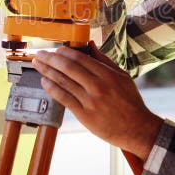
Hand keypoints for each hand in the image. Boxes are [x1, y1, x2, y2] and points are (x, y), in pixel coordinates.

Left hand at [32, 41, 162, 159]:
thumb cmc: (130, 102)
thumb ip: (104, 60)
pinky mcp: (85, 116)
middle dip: (50, 59)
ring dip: (47, 71)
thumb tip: (90, 45)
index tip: (54, 49)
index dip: (64, 52)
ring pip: (63, 82)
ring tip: (37, 65)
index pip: (80, 58)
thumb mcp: (122, 76)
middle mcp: (98, 86)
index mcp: (107, 75)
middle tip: (39, 54)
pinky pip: (64, 99)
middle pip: (68, 67)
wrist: (137, 129)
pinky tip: (44, 82)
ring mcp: (90, 101)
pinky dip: (52, 89)